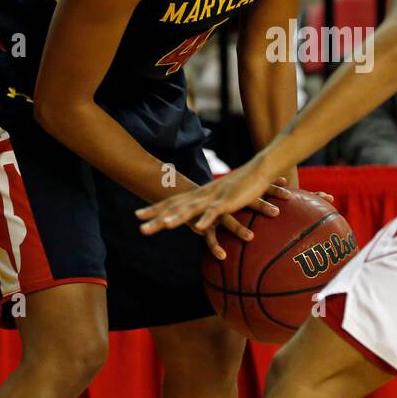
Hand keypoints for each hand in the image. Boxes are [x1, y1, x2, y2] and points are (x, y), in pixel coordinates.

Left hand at [138, 166, 292, 249]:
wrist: (259, 169)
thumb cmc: (240, 184)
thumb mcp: (220, 196)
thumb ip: (208, 204)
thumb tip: (199, 214)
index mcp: (198, 194)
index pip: (171, 201)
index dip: (154, 208)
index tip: (138, 215)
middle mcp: (202, 194)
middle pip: (175, 207)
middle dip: (157, 217)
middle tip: (140, 228)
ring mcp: (214, 197)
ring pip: (191, 209)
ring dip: (177, 218)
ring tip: (163, 226)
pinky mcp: (228, 201)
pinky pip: (216, 212)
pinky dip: (207, 219)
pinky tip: (199, 228)